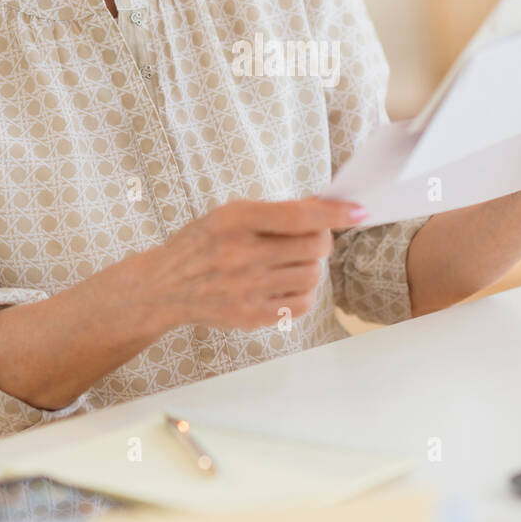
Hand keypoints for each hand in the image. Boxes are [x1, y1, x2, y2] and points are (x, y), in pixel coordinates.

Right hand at [140, 196, 366, 333]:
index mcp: (235, 219)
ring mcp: (245, 288)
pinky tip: (285, 283)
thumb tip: (326, 205)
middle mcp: (240, 254)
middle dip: (322, 240)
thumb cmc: (202, 243)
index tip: (358, 210)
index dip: (334, 213)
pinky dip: (302, 292)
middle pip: (314, 247)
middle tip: (312, 239)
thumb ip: (276, 212)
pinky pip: (300, 304)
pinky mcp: (249, 316)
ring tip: (293, 263)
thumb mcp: (230, 215)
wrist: (162, 286)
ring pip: (312, 276)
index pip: (298, 215)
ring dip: (312, 268)